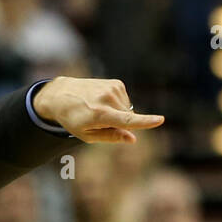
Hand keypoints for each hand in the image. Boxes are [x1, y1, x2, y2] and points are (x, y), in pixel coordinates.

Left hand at [33, 77, 163, 143]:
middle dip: (118, 124)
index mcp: (100, 114)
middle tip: (98, 120)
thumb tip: (133, 139)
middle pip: (128, 119)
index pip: (126, 120)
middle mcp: (108, 99)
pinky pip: (125, 101)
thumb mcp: (87, 135)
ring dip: (117, 113)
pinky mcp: (116, 83)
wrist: (61, 95)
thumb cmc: (73, 119)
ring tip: (97, 109)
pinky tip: (102, 101)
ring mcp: (113, 88)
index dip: (145, 122)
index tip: (160, 120)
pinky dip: (117, 104)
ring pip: (128, 110)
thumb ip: (111, 137)